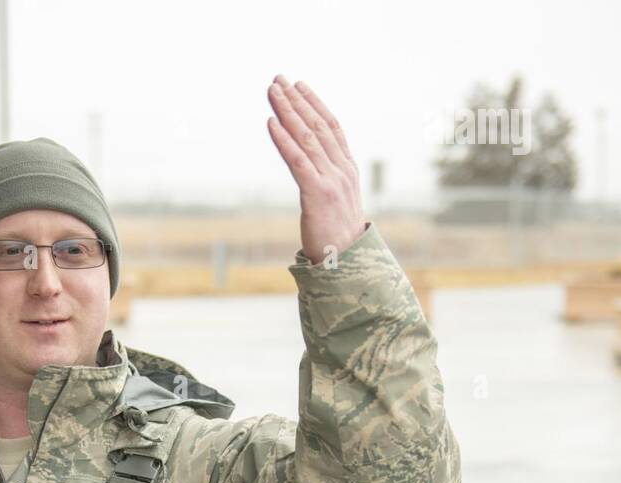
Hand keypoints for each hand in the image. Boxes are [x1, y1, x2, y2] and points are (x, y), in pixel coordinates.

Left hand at [267, 75, 366, 264]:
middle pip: (317, 126)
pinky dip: (283, 140)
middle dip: (297, 101)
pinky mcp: (317, 195)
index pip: (331, 127)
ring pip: (306, 138)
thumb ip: (328, 182)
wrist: (349, 265)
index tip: (299, 86)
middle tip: (279, 80)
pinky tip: (271, 123)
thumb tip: (311, 172)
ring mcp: (331, 181)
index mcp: (348, 170)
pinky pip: (298, 161)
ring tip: (272, 92)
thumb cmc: (339, 239)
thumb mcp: (337, 204)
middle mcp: (342, 170)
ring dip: (287, 112)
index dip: (315, 104)